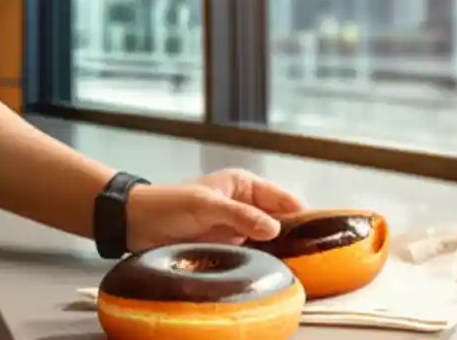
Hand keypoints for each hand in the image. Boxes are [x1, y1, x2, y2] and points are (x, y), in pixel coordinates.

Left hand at [125, 169, 305, 252]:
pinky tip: (272, 271)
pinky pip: (253, 253)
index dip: (301, 214)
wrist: (137, 223)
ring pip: (268, 239)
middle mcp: (245, 205)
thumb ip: (241, 216)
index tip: (318, 233)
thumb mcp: (207, 206)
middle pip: (280, 220)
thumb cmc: (169, 204)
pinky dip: (262, 260)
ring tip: (296, 266)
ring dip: (277, 250)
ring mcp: (237, 227)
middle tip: (310, 255)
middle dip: (293, 235)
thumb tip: (275, 229)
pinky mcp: (228, 246)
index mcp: (244, 185)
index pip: (283, 199)